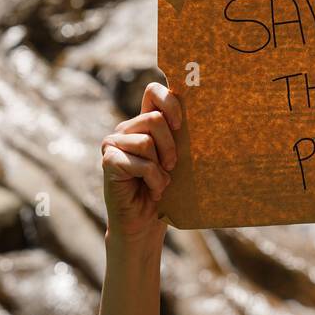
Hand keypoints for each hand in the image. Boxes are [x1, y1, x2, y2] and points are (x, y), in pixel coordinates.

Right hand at [100, 82, 181, 244]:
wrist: (145, 223)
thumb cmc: (165, 190)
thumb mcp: (177, 158)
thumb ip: (180, 136)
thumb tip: (206, 115)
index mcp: (144, 122)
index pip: (153, 91)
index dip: (170, 101)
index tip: (181, 124)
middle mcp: (127, 128)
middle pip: (154, 118)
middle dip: (170, 146)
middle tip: (172, 166)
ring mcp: (113, 143)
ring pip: (146, 141)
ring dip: (160, 167)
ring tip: (160, 182)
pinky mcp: (108, 160)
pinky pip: (139, 162)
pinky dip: (152, 179)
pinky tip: (152, 190)